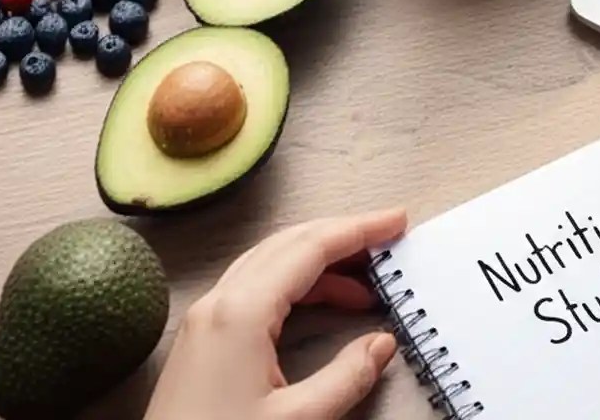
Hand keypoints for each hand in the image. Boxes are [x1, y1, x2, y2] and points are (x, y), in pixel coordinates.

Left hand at [145, 210, 407, 419]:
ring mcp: (205, 321)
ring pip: (271, 264)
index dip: (358, 230)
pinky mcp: (203, 341)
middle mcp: (218, 304)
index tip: (396, 222)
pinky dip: (297, 284)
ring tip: (366, 281)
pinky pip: (256, 289)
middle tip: (387, 238)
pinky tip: (324, 303)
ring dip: (321, 261)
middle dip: (342, 236)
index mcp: (240, 313)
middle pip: (288, 245)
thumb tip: (381, 344)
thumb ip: (347, 377)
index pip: (310, 248)